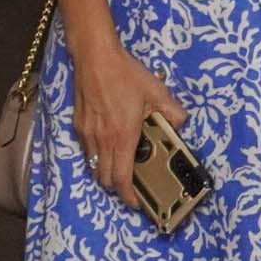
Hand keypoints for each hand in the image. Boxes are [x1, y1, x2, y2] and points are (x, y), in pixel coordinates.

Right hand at [66, 41, 177, 209]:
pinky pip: (87, 150)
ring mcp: (88, 133)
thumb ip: (173, 111)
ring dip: (105, 172)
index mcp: (123, 136)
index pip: (122, 178)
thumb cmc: (125, 74)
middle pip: (105, 178)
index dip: (128, 196)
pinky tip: (106, 144)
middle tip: (129, 185)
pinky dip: (96, 155)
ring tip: (118, 166)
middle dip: (117, 187)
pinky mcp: (79, 125)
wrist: (94, 57)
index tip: (136, 202)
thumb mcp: (156, 90)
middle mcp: (103, 139)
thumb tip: (181, 123)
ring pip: (94, 166)